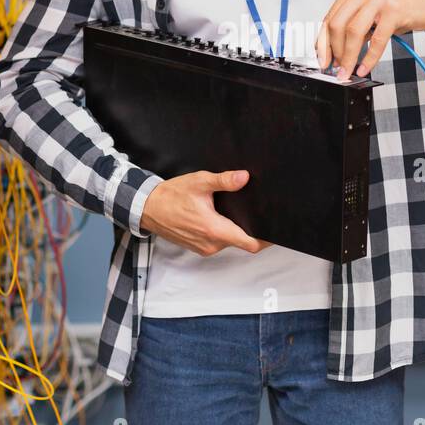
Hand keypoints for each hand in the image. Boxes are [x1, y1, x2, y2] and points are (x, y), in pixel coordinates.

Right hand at [140, 170, 273, 255]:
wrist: (148, 208)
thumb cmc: (172, 195)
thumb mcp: (199, 182)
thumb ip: (223, 180)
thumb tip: (244, 177)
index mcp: (214, 229)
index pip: (249, 243)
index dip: (266, 239)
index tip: (277, 230)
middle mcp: (211, 244)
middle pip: (242, 242)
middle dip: (252, 230)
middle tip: (261, 213)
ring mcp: (204, 247)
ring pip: (230, 242)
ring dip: (237, 231)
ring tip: (241, 212)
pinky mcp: (199, 247)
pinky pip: (218, 243)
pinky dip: (225, 233)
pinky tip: (222, 217)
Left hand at [315, 0, 424, 79]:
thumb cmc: (398, 6)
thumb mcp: (369, 11)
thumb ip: (351, 25)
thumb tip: (332, 51)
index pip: (329, 17)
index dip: (323, 42)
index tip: (322, 60)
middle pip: (338, 24)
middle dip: (334, 51)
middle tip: (337, 67)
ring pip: (353, 32)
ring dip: (349, 56)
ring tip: (348, 70)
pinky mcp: (394, 11)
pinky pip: (377, 40)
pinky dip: (369, 58)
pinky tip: (365, 67)